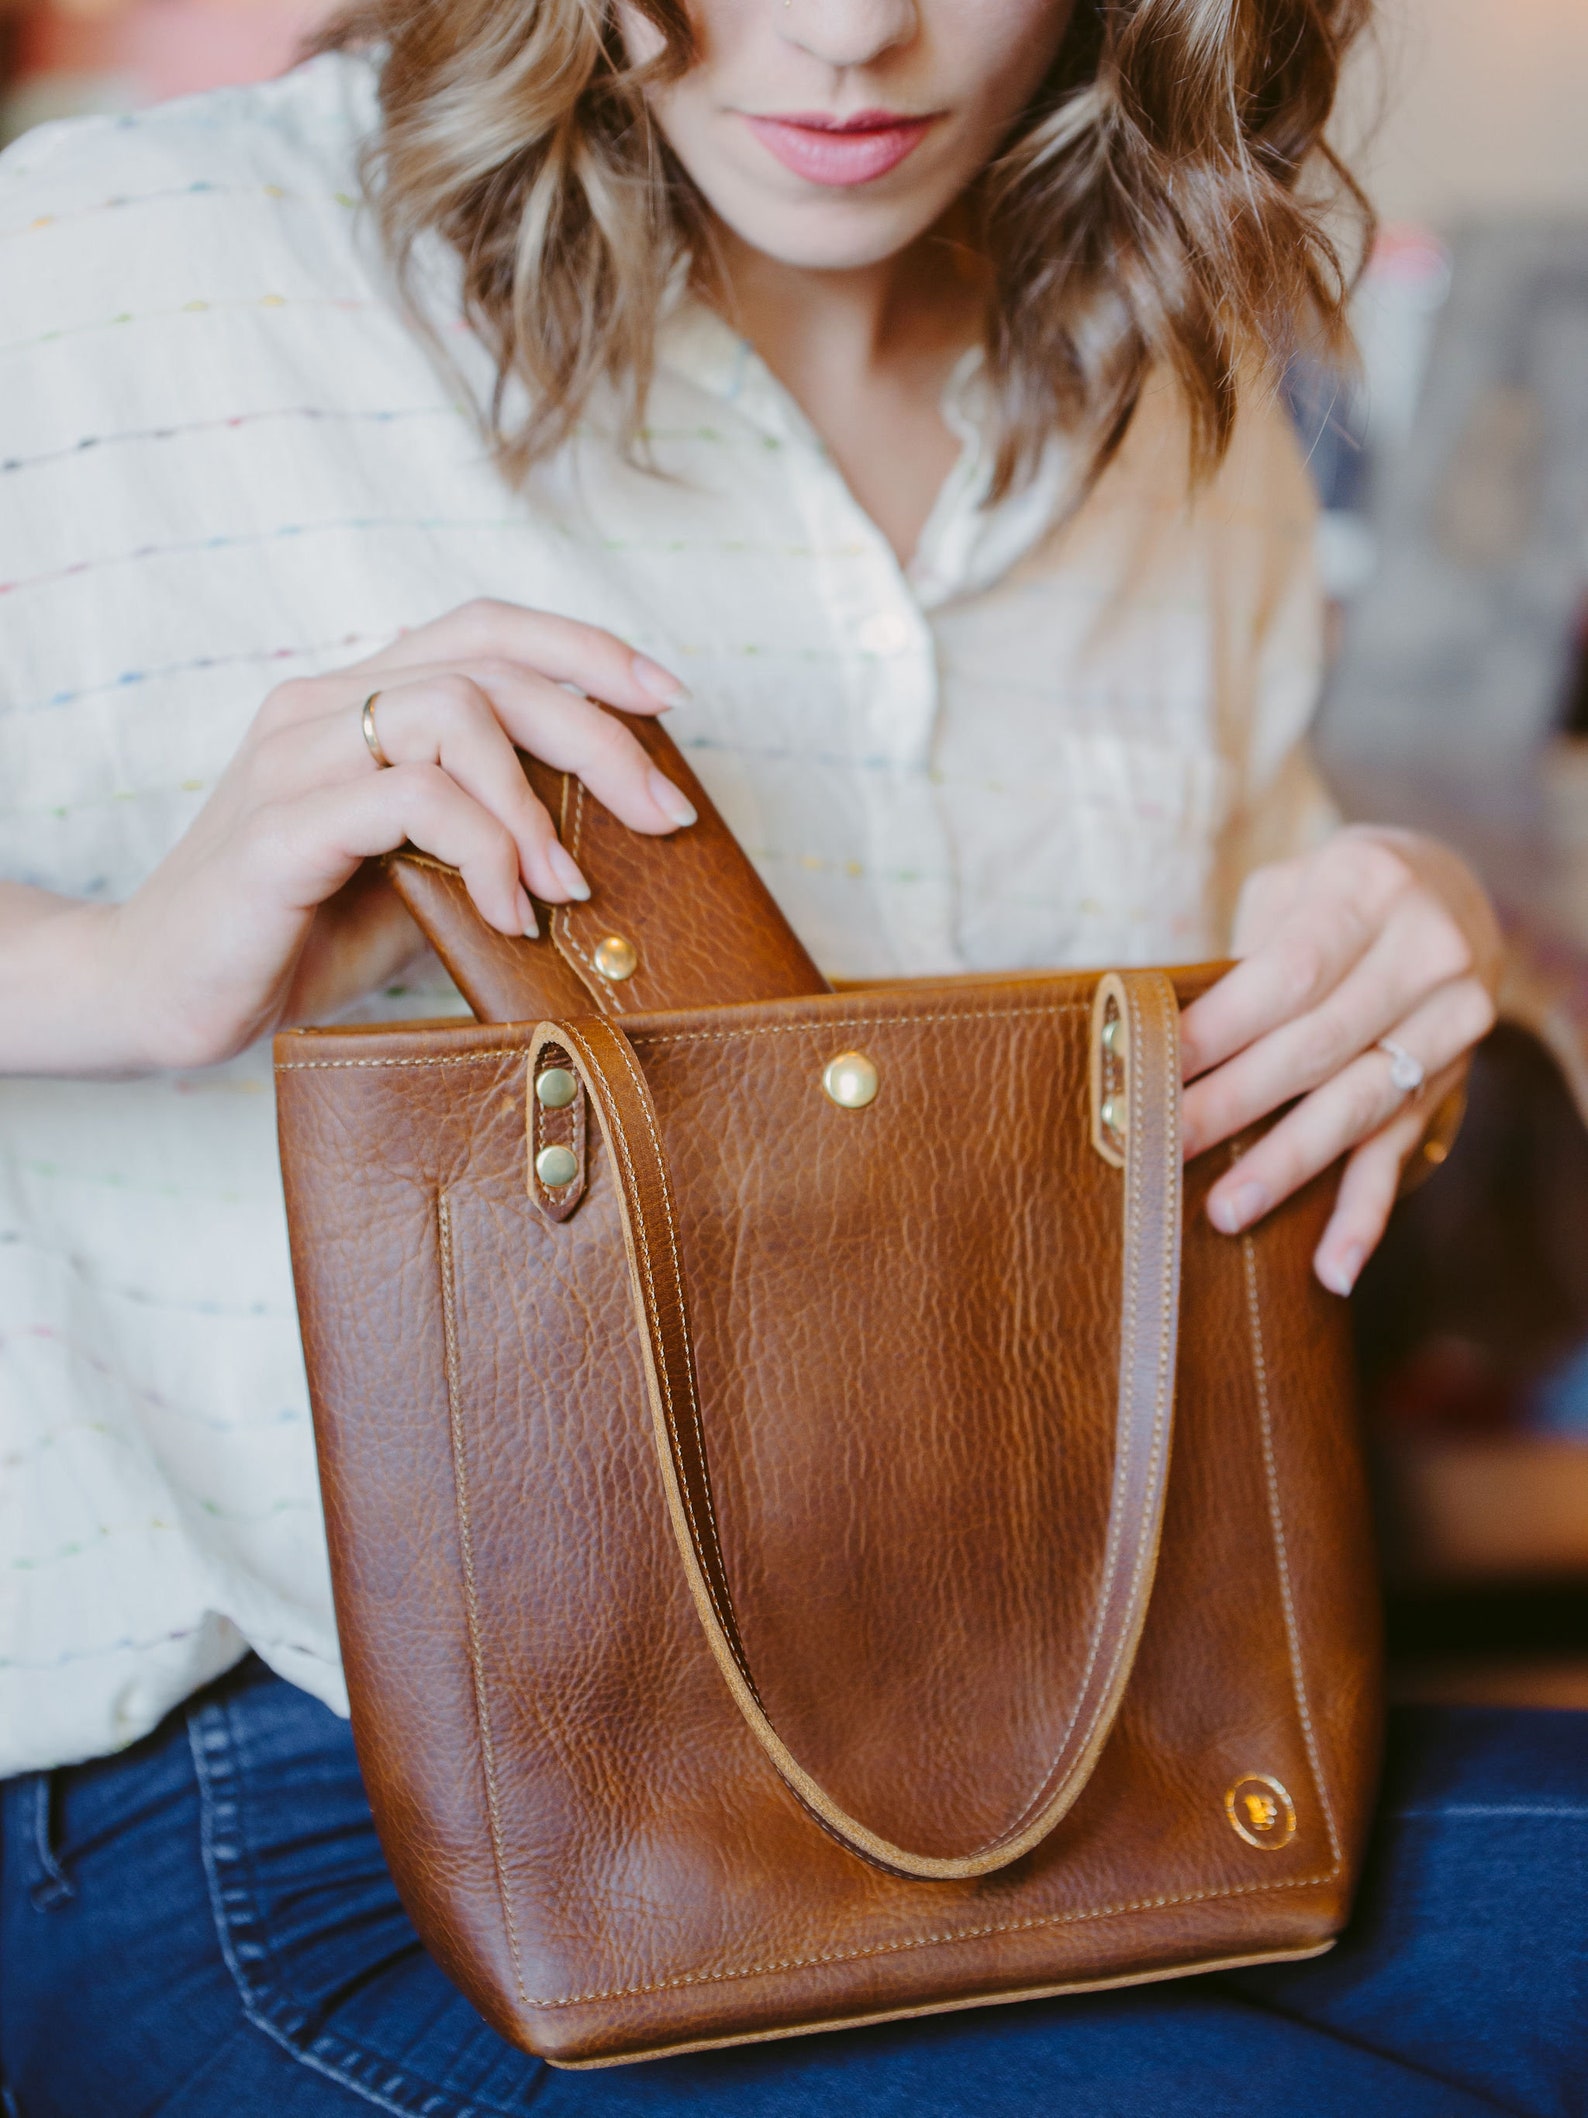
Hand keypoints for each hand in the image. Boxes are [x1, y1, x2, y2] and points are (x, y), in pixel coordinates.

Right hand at [15, 601, 694, 1073]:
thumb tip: (611, 847)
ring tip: (566, 888)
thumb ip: (492, 839)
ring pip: (454, 713)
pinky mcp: (280, 828)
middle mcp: (323, 705)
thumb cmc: (300, 934)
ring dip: (535, 803)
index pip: (485, 627)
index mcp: (359, 699)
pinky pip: (410, 799)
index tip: (668, 698)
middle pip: (490, 666)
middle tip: (663, 814)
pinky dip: (482, 851)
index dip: (584, 647)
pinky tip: (506, 913)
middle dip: (599, 733)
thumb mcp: (422, 878)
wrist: (164, 997)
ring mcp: (295, 758)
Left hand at [1179, 827, 1500, 1295]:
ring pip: (1355, 1107)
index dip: (1218, 1030)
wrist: (1452, 891)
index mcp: (1372, 890)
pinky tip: (1332, 1270)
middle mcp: (1425, 957)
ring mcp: (1448, 1027)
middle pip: (1314, 1047)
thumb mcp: (1293, 887)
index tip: (1151, 1068)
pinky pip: (1401, 1155)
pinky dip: (1366, 1217)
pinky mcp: (1452, 1084)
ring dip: (1286, 1166)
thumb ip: (1242, 951)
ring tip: (1224, 1211)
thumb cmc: (1337, 895)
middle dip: (1232, 1103)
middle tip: (1163, 1146)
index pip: (1288, 977)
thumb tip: (1150, 1033)